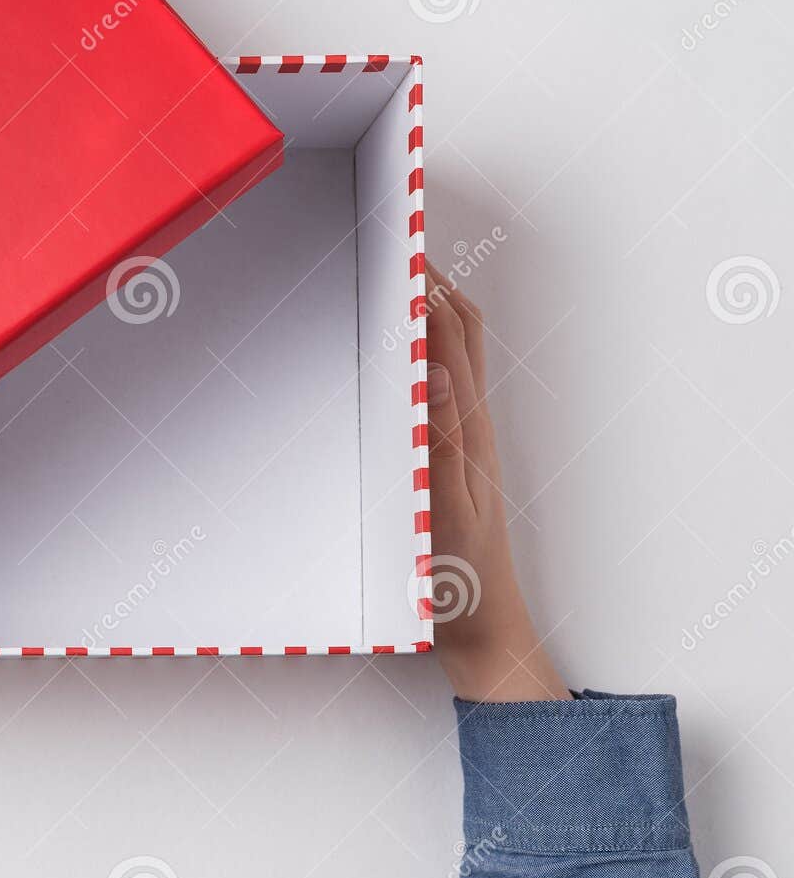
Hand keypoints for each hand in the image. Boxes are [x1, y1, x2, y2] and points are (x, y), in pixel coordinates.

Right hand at [424, 262, 568, 701]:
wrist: (480, 629)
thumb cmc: (459, 579)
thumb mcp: (444, 510)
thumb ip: (441, 442)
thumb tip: (435, 371)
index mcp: (467, 431)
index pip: (452, 339)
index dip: (431, 290)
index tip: (403, 249)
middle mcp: (470, 427)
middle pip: (461, 334)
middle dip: (435, 284)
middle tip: (397, 248)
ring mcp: (463, 442)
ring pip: (453, 357)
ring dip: (433, 312)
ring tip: (399, 281)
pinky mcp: (451, 459)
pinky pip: (440, 388)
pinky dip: (424, 351)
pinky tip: (398, 353)